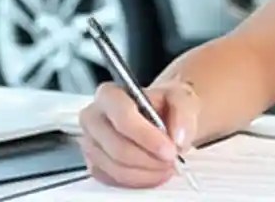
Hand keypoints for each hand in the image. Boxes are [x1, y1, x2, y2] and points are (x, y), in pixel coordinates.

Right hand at [77, 80, 200, 187]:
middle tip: (173, 160)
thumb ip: (183, 111)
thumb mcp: (180, 97)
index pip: (122, 117)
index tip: (170, 148)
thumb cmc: (163, 103)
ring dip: (147, 172)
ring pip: (117, 168)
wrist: (160, 114)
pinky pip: (115, 179)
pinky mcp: (95, 164)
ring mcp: (91, 143)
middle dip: (150, 159)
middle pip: (118, 148)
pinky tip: (155, 171)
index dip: (146, 137)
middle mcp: (93, 118)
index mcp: (109, 94)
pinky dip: (139, 179)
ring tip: (167, 166)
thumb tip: (178, 138)